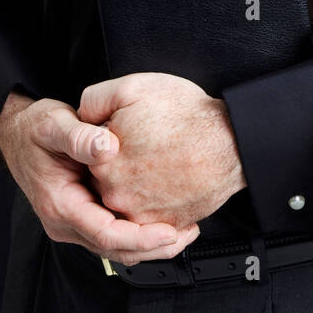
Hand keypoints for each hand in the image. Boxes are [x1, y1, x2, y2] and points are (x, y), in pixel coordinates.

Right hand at [0, 91, 199, 264]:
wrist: (19, 134)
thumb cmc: (35, 130)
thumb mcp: (55, 125)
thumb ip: (80, 136)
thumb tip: (106, 147)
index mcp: (60, 205)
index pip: (105, 235)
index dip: (140, 237)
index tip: (169, 232)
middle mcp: (66, 222)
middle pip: (116, 250)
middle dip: (154, 248)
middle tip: (189, 233)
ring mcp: (76, 222)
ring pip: (118, 247)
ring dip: (151, 243)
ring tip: (185, 229)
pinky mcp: (86, 216)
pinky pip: (116, 233)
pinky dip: (141, 231)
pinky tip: (164, 218)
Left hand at [79, 73, 247, 231]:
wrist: (232, 141)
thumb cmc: (187, 114)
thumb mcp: (132, 88)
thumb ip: (94, 101)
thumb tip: (80, 117)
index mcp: (103, 162)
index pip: (88, 154)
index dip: (107, 137)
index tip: (125, 130)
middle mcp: (117, 194)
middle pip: (105, 178)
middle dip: (121, 161)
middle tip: (146, 144)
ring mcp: (142, 213)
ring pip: (127, 198)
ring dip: (138, 181)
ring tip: (159, 160)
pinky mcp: (166, 224)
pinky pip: (151, 215)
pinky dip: (157, 199)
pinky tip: (169, 178)